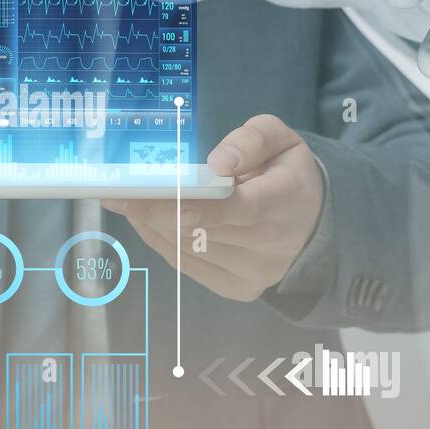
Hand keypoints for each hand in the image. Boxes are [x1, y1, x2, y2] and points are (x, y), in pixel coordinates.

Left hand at [102, 115, 323, 301]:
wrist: (314, 222)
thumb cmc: (288, 173)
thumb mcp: (281, 139)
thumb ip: (251, 141)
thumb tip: (218, 163)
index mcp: (285, 203)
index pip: (238, 209)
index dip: (198, 208)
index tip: (160, 201)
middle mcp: (271, 247)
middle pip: (203, 230)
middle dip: (155, 210)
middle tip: (115, 191)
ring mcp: (253, 274)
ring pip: (189, 248)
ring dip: (151, 225)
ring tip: (120, 200)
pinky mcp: (236, 289)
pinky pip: (187, 264)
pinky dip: (159, 240)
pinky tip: (140, 219)